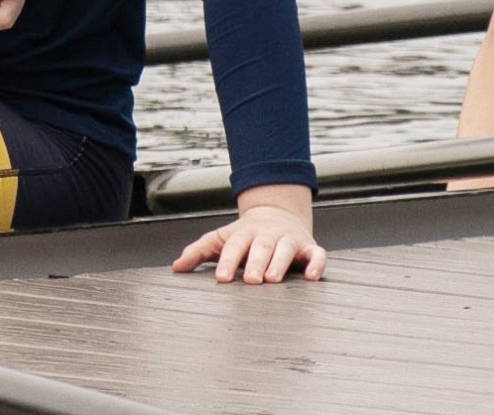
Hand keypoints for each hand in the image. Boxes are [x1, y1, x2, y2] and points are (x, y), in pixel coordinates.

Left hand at [171, 183, 325, 283]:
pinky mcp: (308, 247)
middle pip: (262, 247)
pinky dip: (317, 264)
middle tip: (251, 279)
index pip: (235, 247)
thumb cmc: (246, 235)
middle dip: (256, 262)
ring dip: (280, 263)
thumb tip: (176, 267)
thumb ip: (199, 251)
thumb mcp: (221, 238)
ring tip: (273, 279)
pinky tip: (312, 277)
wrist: (278, 212)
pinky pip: (316, 255)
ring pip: (286, 249)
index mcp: (245, 233)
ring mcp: (289, 240)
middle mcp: (267, 235)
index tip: (222, 278)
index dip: (228, 262)